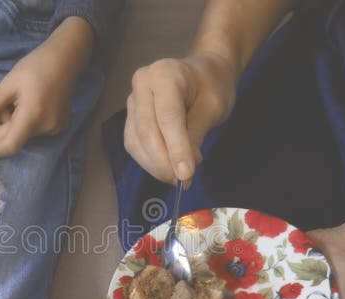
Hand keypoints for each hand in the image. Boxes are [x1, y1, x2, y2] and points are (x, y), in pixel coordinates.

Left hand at [0, 17, 93, 156]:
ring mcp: (54, 128)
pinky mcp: (58, 123)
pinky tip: (18, 96)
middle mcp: (46, 129)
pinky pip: (33, 125)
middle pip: (13, 135)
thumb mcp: (8, 85)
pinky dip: (20, 114)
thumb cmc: (36, 66)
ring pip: (21, 129)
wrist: (66, 57)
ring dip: (6, 114)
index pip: (9, 147)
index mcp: (33, 119)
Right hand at [124, 52, 238, 182]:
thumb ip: (196, 135)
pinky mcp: (131, 116)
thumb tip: (183, 169)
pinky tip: (167, 169)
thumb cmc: (212, 85)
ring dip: (155, 165)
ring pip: (136, 141)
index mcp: (164, 74)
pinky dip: (149, 161)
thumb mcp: (213, 107)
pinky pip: (134, 144)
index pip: (167, 117)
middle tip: (183, 181)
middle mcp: (142, 83)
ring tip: (179, 178)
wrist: (204, 72)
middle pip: (146, 131)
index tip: (186, 174)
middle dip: (163, 162)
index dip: (176, 148)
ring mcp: (133, 99)